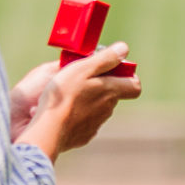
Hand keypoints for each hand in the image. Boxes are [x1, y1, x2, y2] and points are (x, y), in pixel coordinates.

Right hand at [15, 45, 140, 160]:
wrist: (49, 130)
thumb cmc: (65, 95)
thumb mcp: (83, 68)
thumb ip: (105, 58)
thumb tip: (123, 49)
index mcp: (111, 91)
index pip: (135, 86)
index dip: (128, 77)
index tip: (114, 70)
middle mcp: (108, 109)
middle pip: (113, 94)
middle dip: (103, 85)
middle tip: (83, 77)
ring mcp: (96, 124)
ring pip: (99, 107)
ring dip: (90, 99)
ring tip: (69, 94)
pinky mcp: (84, 135)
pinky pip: (86, 121)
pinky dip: (79, 115)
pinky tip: (64, 111)